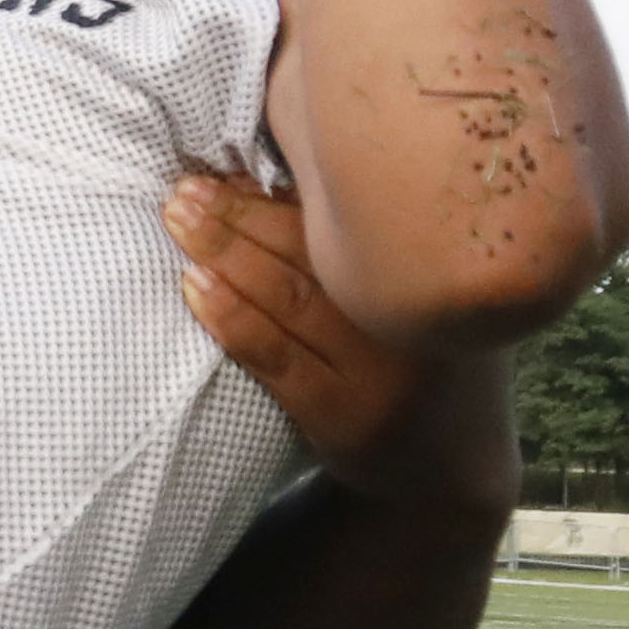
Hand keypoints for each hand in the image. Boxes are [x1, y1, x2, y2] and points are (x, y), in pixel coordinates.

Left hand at [167, 170, 515, 512]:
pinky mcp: (343, 413)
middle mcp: (416, 319)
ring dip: (225, 251)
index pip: (358, 218)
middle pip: (317, 251)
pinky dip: (230, 317)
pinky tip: (192, 285)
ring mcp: (380, 370)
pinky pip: (275, 356)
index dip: (289, 188)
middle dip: (243, 212)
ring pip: (289, 297)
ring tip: (177, 216)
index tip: (232, 160)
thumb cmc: (425, 363)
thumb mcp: (430, 299)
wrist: (450, 469)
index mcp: (443, 276)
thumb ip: (388, 251)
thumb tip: (294, 176)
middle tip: (188, 183)